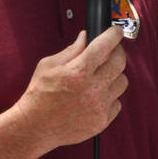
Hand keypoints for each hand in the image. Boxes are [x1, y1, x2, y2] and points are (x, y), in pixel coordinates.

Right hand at [10, 27, 126, 151]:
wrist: (35, 127)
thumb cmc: (39, 95)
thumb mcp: (48, 66)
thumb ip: (71, 50)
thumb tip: (85, 37)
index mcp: (78, 71)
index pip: (105, 45)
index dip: (113, 34)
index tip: (116, 32)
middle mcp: (92, 88)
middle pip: (120, 63)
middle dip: (117, 53)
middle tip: (110, 52)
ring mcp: (99, 106)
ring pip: (122, 82)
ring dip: (114, 76)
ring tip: (100, 77)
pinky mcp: (102, 121)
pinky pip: (116, 102)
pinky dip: (109, 96)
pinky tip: (95, 96)